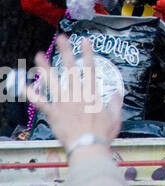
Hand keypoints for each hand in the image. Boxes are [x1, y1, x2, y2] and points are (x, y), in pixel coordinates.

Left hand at [27, 35, 122, 150]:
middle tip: (61, 38)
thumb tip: (116, 94)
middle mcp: (77, 94)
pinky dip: (34, 96)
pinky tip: (27, 87)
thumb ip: (115, 104)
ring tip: (39, 55)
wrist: (89, 146)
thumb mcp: (116, 118)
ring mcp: (64, 103)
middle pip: (70, 69)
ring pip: (53, 82)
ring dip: (45, 68)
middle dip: (65, 52)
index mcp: (92, 94)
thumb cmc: (103, 134)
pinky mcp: (54, 114)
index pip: (90, 69)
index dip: (87, 53)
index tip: (84, 41)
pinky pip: (42, 103)